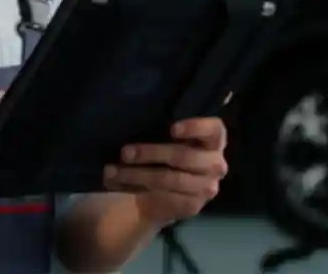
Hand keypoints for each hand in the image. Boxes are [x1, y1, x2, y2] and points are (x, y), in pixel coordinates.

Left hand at [103, 117, 228, 227]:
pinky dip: (137, 190)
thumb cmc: (166, 154)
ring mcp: (207, 188)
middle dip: (151, 153)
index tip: (172, 129)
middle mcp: (216, 164)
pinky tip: (119, 185)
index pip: (215, 130)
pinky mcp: (192, 206)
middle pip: (184, 156)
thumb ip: (162, 130)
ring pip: (169, 179)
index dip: (196, 127)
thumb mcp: (168, 140)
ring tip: (111, 171)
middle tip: (124, 152)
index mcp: (214, 141)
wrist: (165, 193)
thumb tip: (134, 120)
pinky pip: (164, 197)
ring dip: (136, 174)